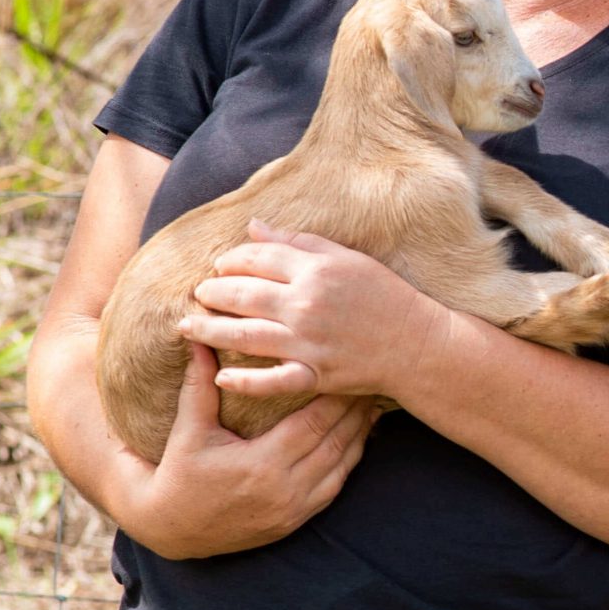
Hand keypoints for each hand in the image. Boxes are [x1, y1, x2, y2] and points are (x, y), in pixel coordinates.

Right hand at [117, 342, 376, 557]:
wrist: (172, 528)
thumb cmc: (178, 474)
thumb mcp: (188, 430)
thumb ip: (199, 386)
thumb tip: (199, 342)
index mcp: (262, 464)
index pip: (314, 423)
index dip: (337, 398)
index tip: (349, 372)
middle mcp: (285, 489)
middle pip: (336, 442)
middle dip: (355, 411)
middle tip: (371, 382)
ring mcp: (294, 509)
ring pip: (342, 466)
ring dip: (359, 435)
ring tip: (371, 406)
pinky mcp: (296, 521)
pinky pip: (334, 487)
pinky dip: (349, 461)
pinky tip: (357, 440)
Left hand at [181, 221, 444, 401]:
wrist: (420, 344)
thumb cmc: (388, 296)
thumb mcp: (349, 259)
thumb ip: (300, 243)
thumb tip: (254, 228)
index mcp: (316, 271)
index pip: (258, 258)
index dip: (232, 260)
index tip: (220, 265)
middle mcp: (307, 305)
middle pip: (242, 295)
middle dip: (212, 293)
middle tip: (198, 295)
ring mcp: (309, 343)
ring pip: (245, 336)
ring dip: (210, 331)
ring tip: (188, 327)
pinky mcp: (316, 375)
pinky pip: (272, 381)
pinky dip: (245, 382)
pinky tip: (220, 377)